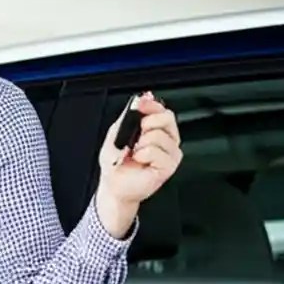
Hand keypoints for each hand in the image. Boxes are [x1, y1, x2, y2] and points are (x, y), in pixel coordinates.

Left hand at [96, 91, 182, 234]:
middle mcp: (166, 139)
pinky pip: (157, 151)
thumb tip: (142, 98)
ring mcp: (170, 153)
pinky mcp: (169, 166)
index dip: (152, 105)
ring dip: (140, 144)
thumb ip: (129, 115)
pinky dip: (143, 155)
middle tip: (135, 137)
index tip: (140, 105)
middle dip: (147, 124)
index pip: (162, 110)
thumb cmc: (115, 162)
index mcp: (156, 129)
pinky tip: (139, 160)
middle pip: (167, 118)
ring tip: (135, 154)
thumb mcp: (116, 132)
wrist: (114, 185)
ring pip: (159, 135)